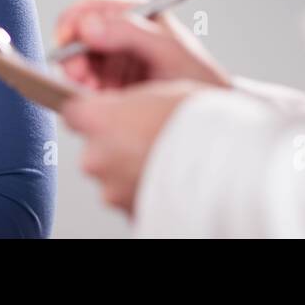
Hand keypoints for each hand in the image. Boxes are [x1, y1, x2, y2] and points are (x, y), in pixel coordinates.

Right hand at [53, 0, 231, 89]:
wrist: (209, 117)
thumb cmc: (198, 79)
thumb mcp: (169, 51)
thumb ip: (129, 32)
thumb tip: (88, 26)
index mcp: (138, 16)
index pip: (96, 8)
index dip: (75, 19)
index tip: (65, 38)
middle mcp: (122, 36)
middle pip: (80, 37)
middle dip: (72, 54)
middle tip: (76, 74)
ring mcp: (115, 63)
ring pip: (77, 63)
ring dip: (75, 76)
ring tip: (89, 91)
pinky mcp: (110, 89)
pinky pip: (84, 87)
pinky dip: (82, 93)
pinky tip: (94, 101)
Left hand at [61, 79, 208, 214]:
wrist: (230, 163)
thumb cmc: (201, 121)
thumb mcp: (162, 90)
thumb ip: (129, 103)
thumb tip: (121, 108)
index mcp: (98, 119)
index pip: (74, 112)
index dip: (93, 112)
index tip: (107, 112)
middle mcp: (96, 156)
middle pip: (94, 147)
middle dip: (116, 144)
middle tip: (150, 138)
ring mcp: (111, 189)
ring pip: (113, 175)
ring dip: (130, 170)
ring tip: (166, 160)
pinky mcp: (129, 213)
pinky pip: (130, 197)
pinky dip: (145, 189)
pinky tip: (169, 178)